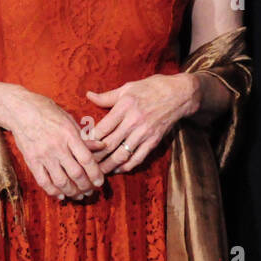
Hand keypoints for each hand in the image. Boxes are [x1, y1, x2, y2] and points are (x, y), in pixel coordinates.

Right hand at [1, 88, 104, 199]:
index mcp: (69, 135)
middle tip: (91, 190)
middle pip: (76, 173)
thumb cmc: (49, 113)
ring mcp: (43, 155)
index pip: (86, 159)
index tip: (100, 181)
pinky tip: (62, 195)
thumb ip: (84, 136)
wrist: (21, 111)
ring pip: (60, 181)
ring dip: (72, 191)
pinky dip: (54, 191)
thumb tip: (102, 146)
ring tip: (79, 195)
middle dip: (86, 186)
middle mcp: (57, 147)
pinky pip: (43, 182)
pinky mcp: (31, 161)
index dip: (95, 173)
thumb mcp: (70, 120)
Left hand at [86, 72, 204, 173]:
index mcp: (125, 106)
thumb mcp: (128, 87)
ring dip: (107, 166)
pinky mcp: (154, 141)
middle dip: (94, 157)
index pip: (102, 129)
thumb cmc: (152, 87)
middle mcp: (134, 121)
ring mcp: (145, 132)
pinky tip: (117, 169)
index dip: (89, 140)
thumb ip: (107, 96)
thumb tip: (88, 95)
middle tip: (83, 164)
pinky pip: (137, 158)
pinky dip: (126, 166)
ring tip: (96, 172)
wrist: (180, 94)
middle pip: (109, 144)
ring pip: (121, 155)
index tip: (80, 146)